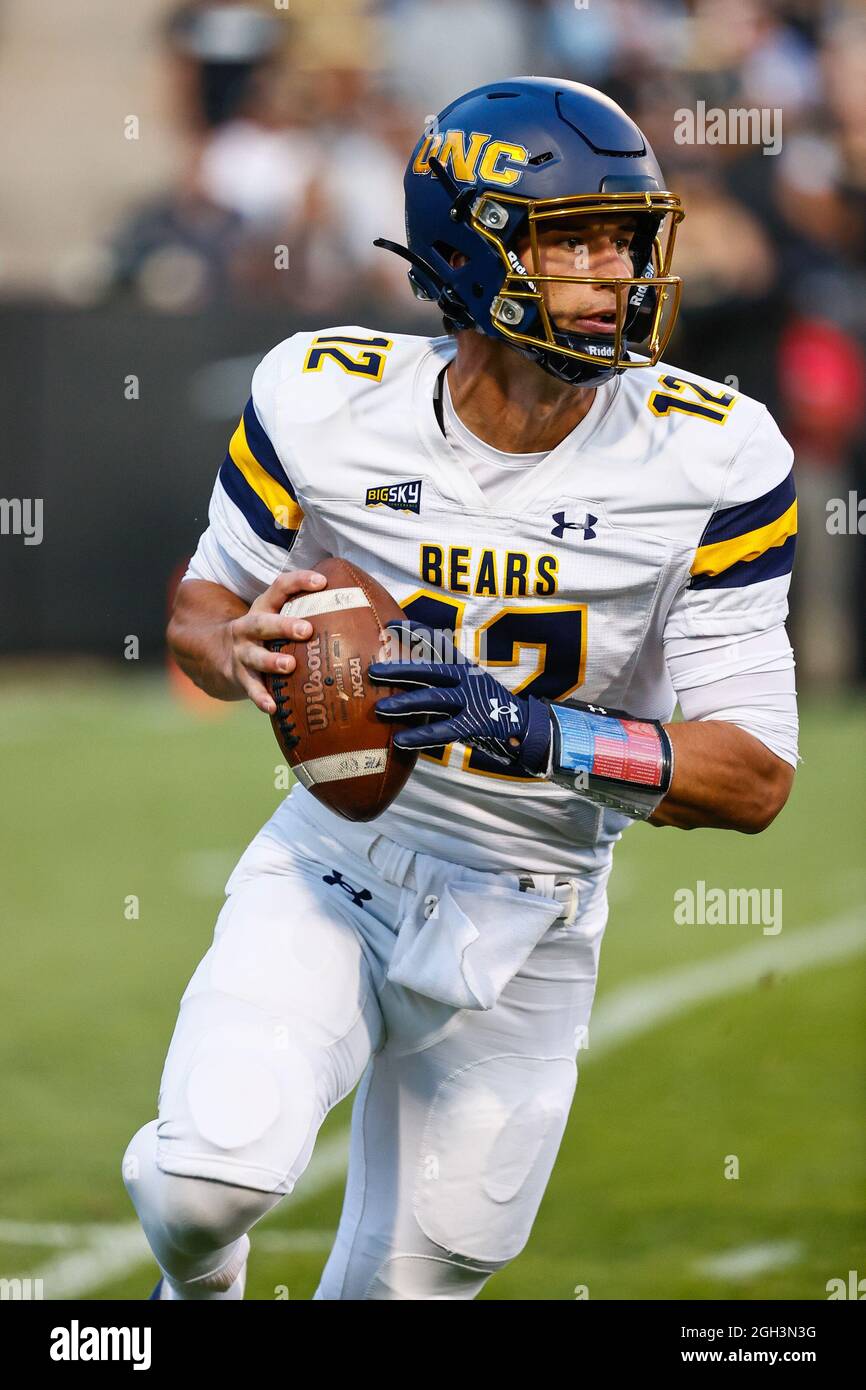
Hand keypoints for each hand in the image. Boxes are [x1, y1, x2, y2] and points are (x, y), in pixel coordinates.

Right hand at [223, 569, 325, 713]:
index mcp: (263, 608)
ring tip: (289, 665)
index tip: (322, 581)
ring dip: (271, 661)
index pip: (279, 587)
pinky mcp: (239, 677)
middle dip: (284, 626)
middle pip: (262, 623)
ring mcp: (242, 653)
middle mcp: (248, 628)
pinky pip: (251, 688)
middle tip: (306, 630)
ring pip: (255, 656)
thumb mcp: (276, 617)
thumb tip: (359, 610)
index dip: (299, 581)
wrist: (215, 653)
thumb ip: (306, 613)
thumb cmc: (264, 634)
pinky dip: (261, 698)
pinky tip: (273, 707)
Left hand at [369, 620, 551, 774]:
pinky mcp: (475, 724)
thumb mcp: (468, 686)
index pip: (437, 643)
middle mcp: (466, 679)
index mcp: (463, 667)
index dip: (415, 632)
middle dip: (399, 669)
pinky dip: (419, 736)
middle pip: (428, 670)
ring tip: (379, 708)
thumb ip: (442, 683)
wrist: (525, 726)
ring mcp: (471, 701)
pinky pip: (442, 731)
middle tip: (372, 670)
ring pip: (432, 699)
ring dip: (404, 703)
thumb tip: (406, 681)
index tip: (390, 624)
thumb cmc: (488, 706)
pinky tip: (400, 740)